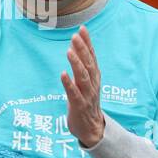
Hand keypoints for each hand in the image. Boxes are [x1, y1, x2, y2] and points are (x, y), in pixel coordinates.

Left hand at [61, 25, 105, 146]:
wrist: (91, 129)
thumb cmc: (86, 102)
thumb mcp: (86, 82)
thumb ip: (82, 65)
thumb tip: (76, 45)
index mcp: (94, 77)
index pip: (92, 57)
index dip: (88, 43)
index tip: (82, 28)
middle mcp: (93, 84)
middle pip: (89, 64)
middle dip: (83, 49)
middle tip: (75, 35)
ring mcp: (87, 95)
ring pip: (83, 77)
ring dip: (76, 64)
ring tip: (69, 51)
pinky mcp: (79, 106)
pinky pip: (74, 94)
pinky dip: (69, 84)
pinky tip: (63, 74)